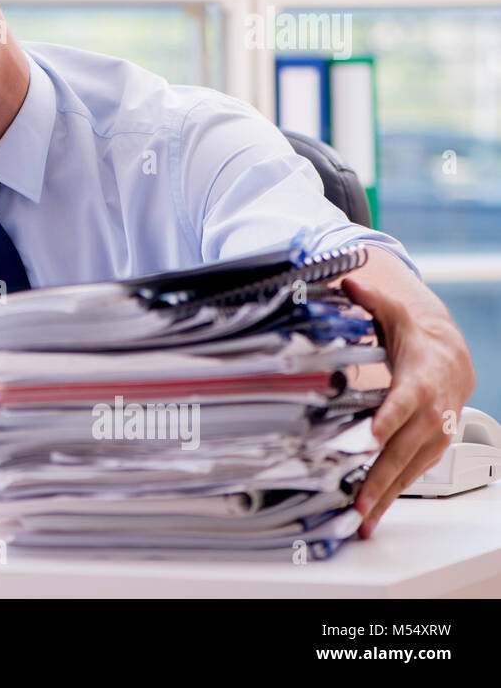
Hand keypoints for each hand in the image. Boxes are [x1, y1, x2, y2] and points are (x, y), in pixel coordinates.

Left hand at [340, 273, 475, 538]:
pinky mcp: (432, 449)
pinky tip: (375, 513)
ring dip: (385, 496)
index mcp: (419, 382)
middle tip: (357, 500)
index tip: (369, 441)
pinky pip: (412, 475)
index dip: (386, 423)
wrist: (453, 356)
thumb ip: (369, 300)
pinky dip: (393, 495)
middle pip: (402, 449)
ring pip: (408, 470)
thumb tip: (348, 281)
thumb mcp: (393, 313)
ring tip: (362, 519)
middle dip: (378, 476)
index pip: (401, 405)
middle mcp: (431, 414)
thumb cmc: (416, 338)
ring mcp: (434, 435)